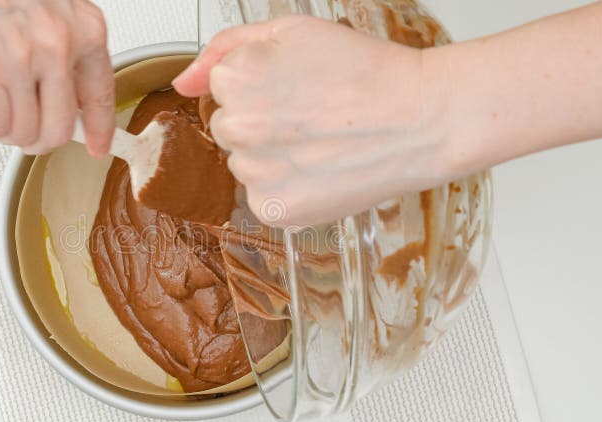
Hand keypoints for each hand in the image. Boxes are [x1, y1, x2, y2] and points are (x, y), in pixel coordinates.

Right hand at [0, 0, 113, 155]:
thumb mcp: (53, 4)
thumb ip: (66, 45)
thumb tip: (65, 91)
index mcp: (84, 29)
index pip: (100, 97)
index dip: (100, 130)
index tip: (97, 146)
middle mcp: (58, 45)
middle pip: (59, 129)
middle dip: (37, 139)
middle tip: (22, 131)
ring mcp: (22, 57)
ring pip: (22, 132)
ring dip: (3, 131)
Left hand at [173, 15, 449, 225]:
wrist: (420, 120)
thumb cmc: (365, 73)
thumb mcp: (293, 32)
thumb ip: (227, 47)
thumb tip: (181, 81)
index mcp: (236, 79)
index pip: (221, 89)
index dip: (263, 87)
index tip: (297, 88)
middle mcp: (238, 128)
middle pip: (229, 128)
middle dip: (261, 122)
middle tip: (311, 117)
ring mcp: (254, 173)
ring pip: (245, 165)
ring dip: (272, 158)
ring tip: (322, 144)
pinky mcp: (274, 209)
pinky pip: (263, 198)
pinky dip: (287, 190)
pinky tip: (321, 171)